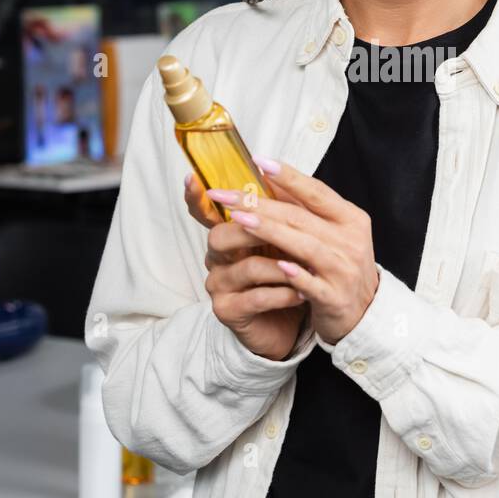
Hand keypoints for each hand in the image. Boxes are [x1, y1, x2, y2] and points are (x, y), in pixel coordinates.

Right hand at [183, 173, 307, 360]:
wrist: (289, 325)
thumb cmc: (286, 276)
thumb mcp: (284, 241)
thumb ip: (278, 213)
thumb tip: (277, 173)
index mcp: (229, 235)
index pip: (206, 212)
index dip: (196, 197)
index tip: (191, 178)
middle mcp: (218, 258)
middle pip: (221, 236)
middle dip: (254, 231)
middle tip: (288, 232)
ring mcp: (220, 286)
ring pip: (245, 267)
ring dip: (279, 267)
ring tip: (306, 268)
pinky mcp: (229, 312)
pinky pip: (255, 298)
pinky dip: (282, 294)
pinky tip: (301, 293)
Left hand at [206, 157, 379, 346]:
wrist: (365, 313)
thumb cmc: (341, 266)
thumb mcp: (333, 232)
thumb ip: (305, 209)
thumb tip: (268, 177)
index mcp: (351, 219)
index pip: (316, 192)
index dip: (288, 176)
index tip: (259, 161)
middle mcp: (351, 241)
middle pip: (301, 217)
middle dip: (261, 204)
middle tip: (228, 195)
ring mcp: (344, 269)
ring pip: (303, 246)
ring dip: (270, 231)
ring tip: (239, 220)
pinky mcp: (334, 297)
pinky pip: (311, 283)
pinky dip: (295, 274)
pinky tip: (277, 265)